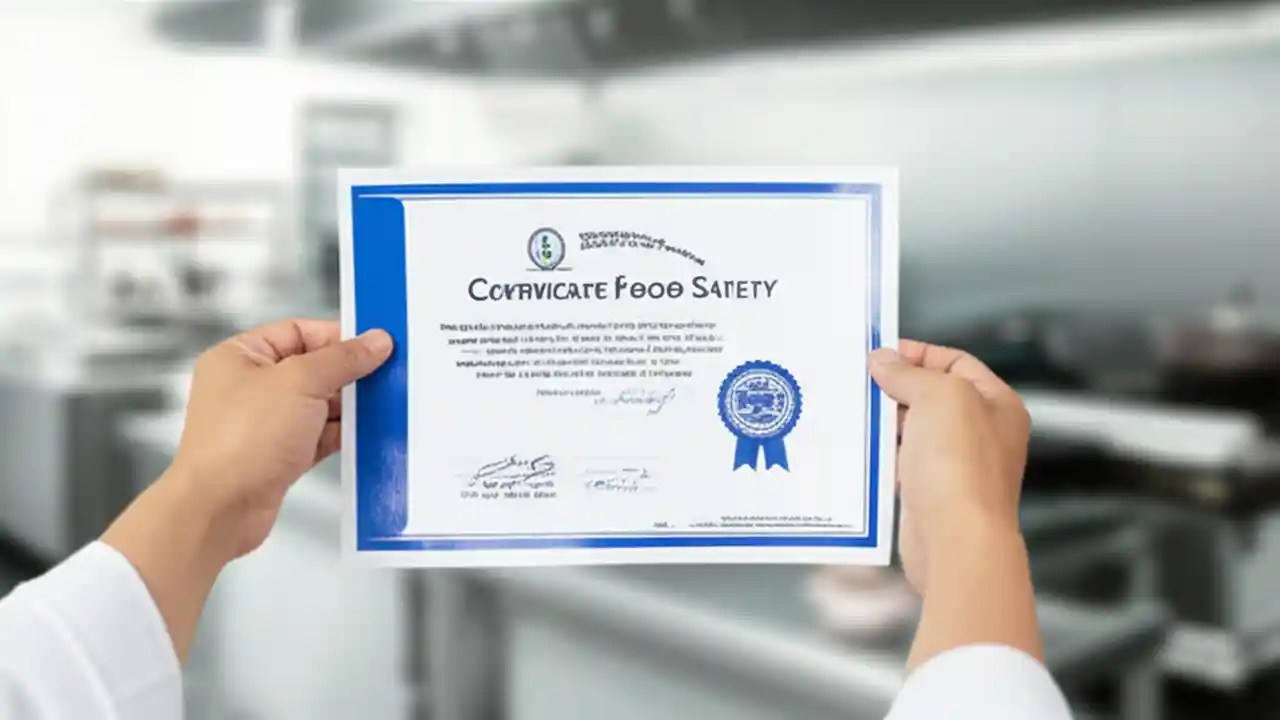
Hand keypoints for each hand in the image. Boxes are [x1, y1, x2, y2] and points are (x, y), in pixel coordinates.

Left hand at [169, 319, 392, 558]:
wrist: (220, 510)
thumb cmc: (239, 442)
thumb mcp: (300, 383)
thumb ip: (342, 359)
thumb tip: (374, 341)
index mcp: (240, 356)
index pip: (298, 332)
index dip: (338, 336)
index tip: (374, 343)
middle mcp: (249, 387)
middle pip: (313, 368)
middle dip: (348, 374)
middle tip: (385, 375)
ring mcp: (264, 424)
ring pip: (319, 405)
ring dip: (349, 407)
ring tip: (381, 405)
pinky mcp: (279, 456)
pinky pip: (319, 436)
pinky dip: (342, 434)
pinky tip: (365, 433)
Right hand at [869, 339, 1039, 668]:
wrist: (956, 540)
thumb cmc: (959, 465)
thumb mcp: (937, 397)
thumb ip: (909, 373)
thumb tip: (883, 360)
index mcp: (997, 404)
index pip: (955, 362)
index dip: (918, 354)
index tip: (879, 355)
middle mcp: (983, 433)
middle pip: (933, 395)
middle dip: (896, 387)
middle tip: (860, 384)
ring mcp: (958, 465)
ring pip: (914, 429)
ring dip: (885, 421)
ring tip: (854, 413)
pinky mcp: (932, 493)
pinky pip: (903, 461)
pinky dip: (882, 453)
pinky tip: (860, 449)